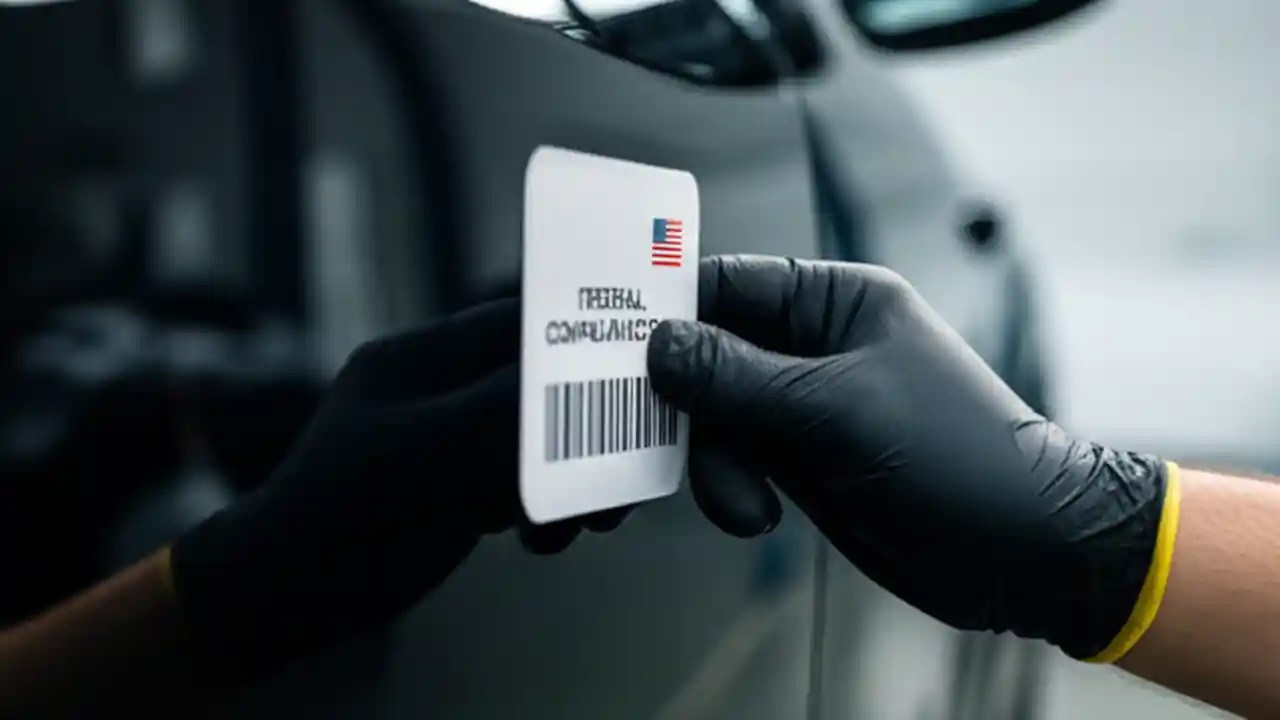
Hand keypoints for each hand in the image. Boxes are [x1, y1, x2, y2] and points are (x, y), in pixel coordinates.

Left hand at [169, 298, 620, 677]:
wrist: (289, 593)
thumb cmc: (347, 515)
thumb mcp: (433, 450)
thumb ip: (506, 401)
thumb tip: (580, 358)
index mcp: (421, 358)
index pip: (517, 322)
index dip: (581, 334)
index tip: (639, 361)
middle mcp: (434, 387)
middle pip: (535, 380)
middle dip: (587, 421)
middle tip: (624, 464)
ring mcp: (440, 434)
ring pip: (532, 434)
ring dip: (569, 472)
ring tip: (587, 520)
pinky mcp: (447, 481)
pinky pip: (513, 476)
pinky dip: (540, 501)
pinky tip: (541, 535)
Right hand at [648, 256, 1175, 659]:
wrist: (1022, 552)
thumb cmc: (960, 459)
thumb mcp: (839, 411)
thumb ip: (740, 378)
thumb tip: (661, 345)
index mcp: (838, 302)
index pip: (730, 285)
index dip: (674, 313)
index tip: (622, 350)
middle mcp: (816, 347)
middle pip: (710, 355)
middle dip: (692, 406)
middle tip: (673, 443)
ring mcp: (806, 405)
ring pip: (716, 416)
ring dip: (714, 461)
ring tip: (745, 504)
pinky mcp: (802, 460)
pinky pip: (735, 458)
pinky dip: (729, 486)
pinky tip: (756, 514)